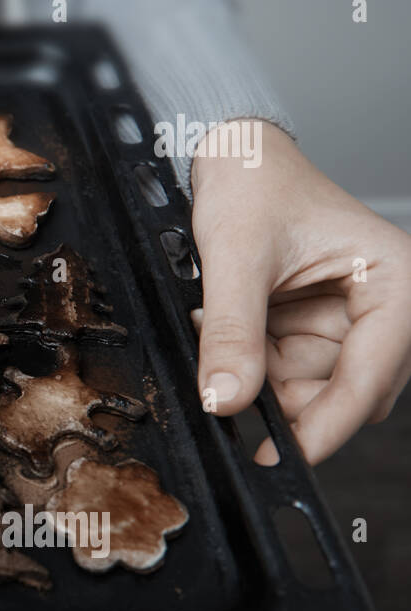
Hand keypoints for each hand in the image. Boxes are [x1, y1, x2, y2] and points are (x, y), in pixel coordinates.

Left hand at [191, 119, 410, 464]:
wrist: (229, 155)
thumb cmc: (252, 183)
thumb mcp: (235, 255)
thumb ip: (233, 331)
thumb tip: (226, 399)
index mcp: (397, 282)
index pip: (371, 376)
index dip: (326, 424)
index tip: (282, 455)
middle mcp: (384, 306)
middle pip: (344, 391)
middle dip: (285, 398)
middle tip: (225, 392)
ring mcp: (347, 320)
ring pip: (309, 387)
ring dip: (261, 379)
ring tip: (218, 333)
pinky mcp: (313, 326)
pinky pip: (284, 370)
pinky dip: (251, 365)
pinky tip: (223, 332)